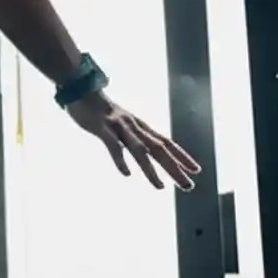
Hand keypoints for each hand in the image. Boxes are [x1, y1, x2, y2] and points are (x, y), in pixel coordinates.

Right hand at [66, 91, 200, 190]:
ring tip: (160, 187)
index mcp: (140, 126)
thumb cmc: (100, 109)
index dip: (182, 156)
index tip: (196, 170)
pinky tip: (126, 174)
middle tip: (189, 186)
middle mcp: (135, 127)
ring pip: (140, 150)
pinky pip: (113, 146)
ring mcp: (119, 127)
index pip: (167, 142)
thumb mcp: (122, 122)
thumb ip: (133, 136)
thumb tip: (144, 150)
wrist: (81, 89)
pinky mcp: (102, 128)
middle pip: (159, 150)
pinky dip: (120, 160)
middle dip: (175, 168)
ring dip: (151, 170)